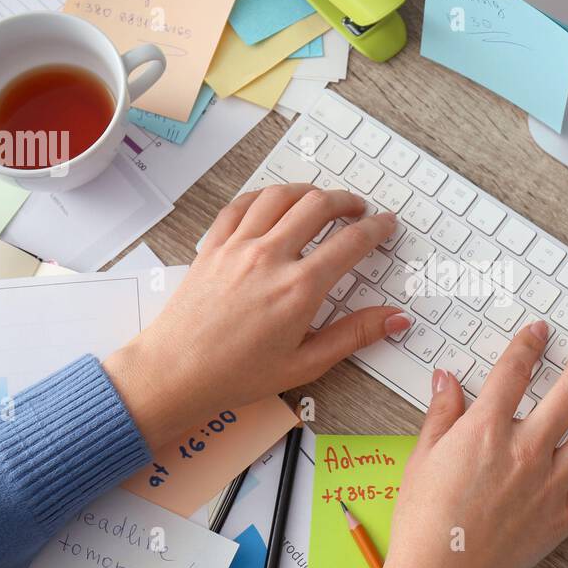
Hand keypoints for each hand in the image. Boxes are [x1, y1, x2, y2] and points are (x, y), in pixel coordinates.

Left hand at [104, 184, 410, 447]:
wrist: (175, 374)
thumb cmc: (235, 375)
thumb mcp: (306, 363)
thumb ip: (354, 335)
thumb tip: (393, 319)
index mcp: (298, 289)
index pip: (350, 243)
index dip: (376, 229)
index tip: (385, 225)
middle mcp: (269, 258)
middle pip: (318, 206)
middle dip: (346, 201)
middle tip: (358, 209)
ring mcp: (238, 247)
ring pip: (280, 196)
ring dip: (307, 191)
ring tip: (320, 199)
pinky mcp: (213, 247)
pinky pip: (241, 205)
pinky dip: (263, 196)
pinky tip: (272, 202)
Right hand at [359, 320, 567, 567]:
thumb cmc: (423, 523)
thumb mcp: (422, 457)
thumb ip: (441, 414)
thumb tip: (446, 380)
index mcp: (486, 430)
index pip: (514, 371)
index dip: (529, 344)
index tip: (539, 332)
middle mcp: (526, 450)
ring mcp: (550, 484)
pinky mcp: (563, 516)